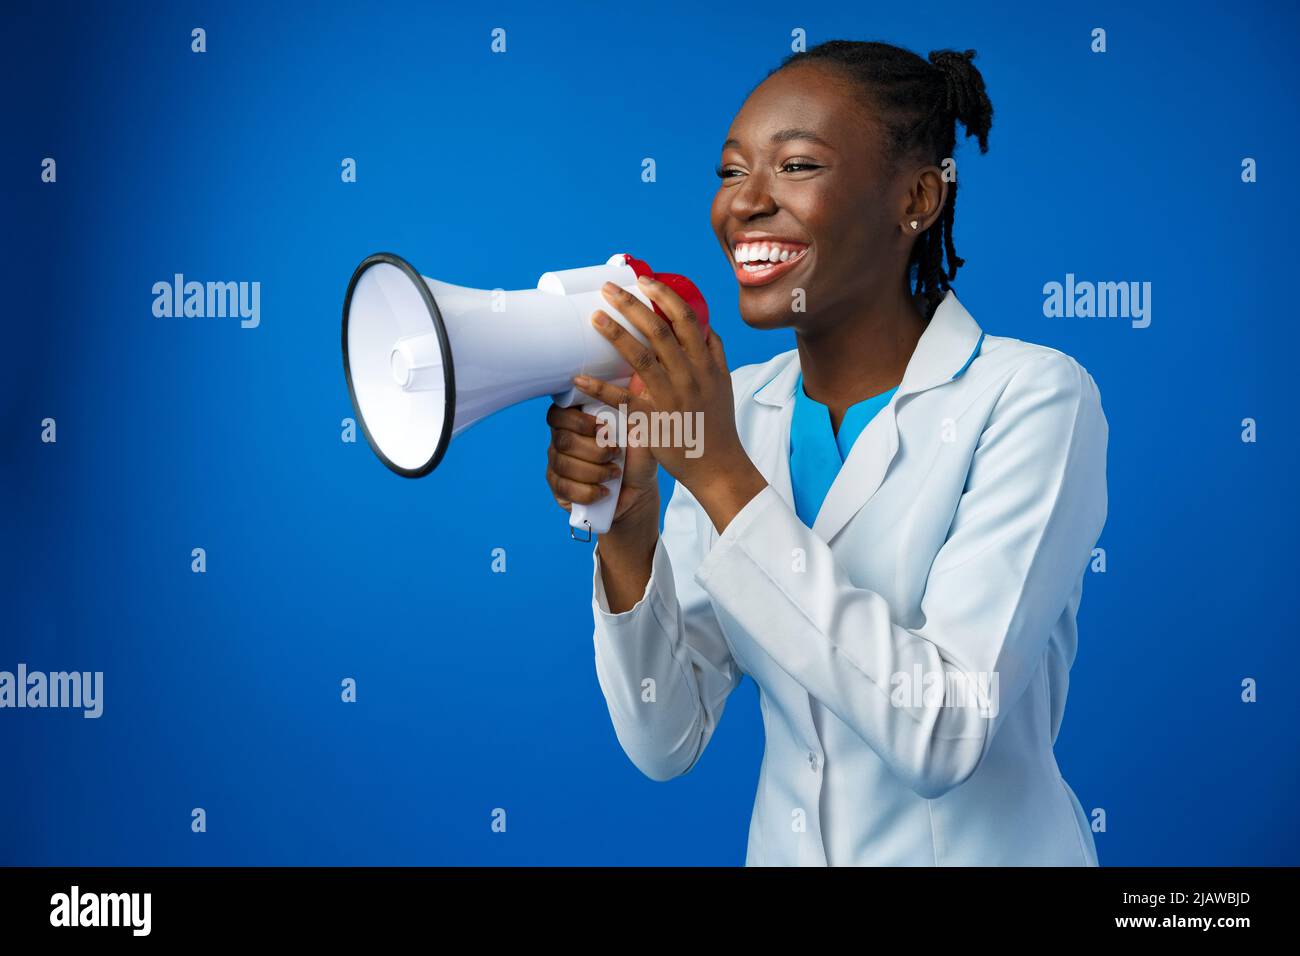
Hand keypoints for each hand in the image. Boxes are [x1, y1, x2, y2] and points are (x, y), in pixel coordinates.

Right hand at [545, 397, 659, 531]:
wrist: (640, 490)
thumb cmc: (639, 454)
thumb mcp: (641, 427)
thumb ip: (633, 403)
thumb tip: (637, 376)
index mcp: (576, 420)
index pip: (558, 414)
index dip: (578, 422)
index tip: (603, 428)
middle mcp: (561, 440)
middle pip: (563, 440)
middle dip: (594, 450)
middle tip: (617, 453)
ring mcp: (557, 465)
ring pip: (563, 465)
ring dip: (595, 471)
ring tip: (615, 473)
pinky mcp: (559, 489)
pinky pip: (564, 489)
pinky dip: (589, 491)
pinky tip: (604, 491)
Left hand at [573, 277, 767, 530]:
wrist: (718, 466)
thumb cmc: (718, 425)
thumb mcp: (724, 383)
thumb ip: (715, 353)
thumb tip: (706, 325)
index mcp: (705, 363)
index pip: (686, 319)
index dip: (664, 296)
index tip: (645, 280)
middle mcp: (689, 375)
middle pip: (659, 330)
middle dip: (632, 304)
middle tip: (608, 288)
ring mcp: (671, 398)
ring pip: (640, 358)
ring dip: (615, 334)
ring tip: (594, 317)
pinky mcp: (653, 421)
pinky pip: (622, 400)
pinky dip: (599, 388)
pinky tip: (579, 377)